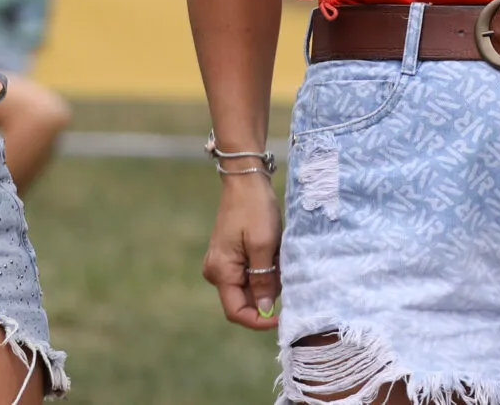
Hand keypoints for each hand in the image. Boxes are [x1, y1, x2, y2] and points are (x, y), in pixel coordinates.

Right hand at [202, 171, 282, 330]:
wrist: (246, 180)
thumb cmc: (255, 209)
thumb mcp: (264, 245)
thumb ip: (264, 280)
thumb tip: (266, 309)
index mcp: (221, 271)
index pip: (236, 312)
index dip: (259, 320)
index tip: (282, 316)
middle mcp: (216, 271)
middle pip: (244, 300)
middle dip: (267, 292)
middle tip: (283, 271)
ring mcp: (223, 263)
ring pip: (250, 286)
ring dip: (268, 278)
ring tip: (278, 255)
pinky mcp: (230, 255)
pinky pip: (250, 273)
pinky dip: (265, 268)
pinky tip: (274, 251)